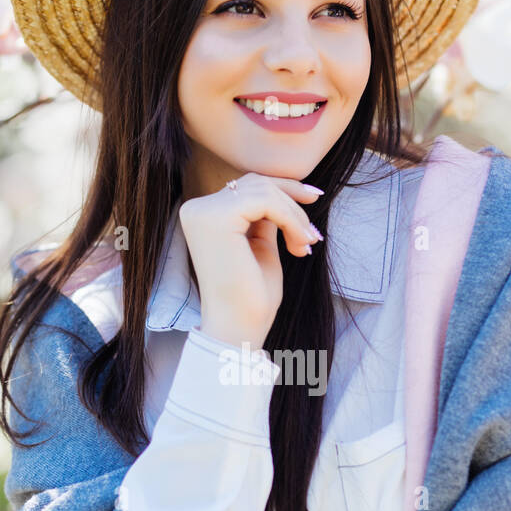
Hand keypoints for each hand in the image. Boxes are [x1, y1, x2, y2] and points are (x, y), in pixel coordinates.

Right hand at [179, 174, 323, 350]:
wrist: (241, 328)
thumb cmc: (252, 296)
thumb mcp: (261, 246)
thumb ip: (265, 218)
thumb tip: (284, 192)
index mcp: (203, 216)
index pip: (247, 188)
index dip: (284, 191)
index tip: (313, 200)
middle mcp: (196, 209)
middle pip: (256, 183)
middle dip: (293, 202)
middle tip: (314, 233)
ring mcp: (203, 212)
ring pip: (265, 190)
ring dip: (295, 217)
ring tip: (306, 245)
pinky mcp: (217, 218)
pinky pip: (267, 202)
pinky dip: (291, 219)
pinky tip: (300, 244)